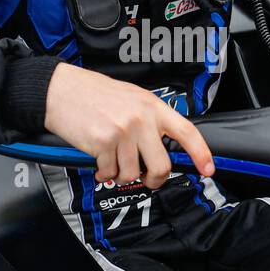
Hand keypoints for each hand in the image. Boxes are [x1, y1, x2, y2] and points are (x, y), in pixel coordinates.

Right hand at [44, 63, 214, 188]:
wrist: (61, 90)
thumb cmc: (93, 94)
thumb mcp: (131, 98)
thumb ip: (150, 119)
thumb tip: (163, 146)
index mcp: (152, 106)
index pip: (186, 132)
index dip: (201, 153)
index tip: (208, 169)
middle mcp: (141, 119)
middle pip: (161, 165)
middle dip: (153, 179)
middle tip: (145, 179)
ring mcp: (123, 132)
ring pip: (133, 173)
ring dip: (121, 174)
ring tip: (112, 162)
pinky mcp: (103, 143)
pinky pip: (111, 172)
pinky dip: (104, 173)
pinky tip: (99, 163)